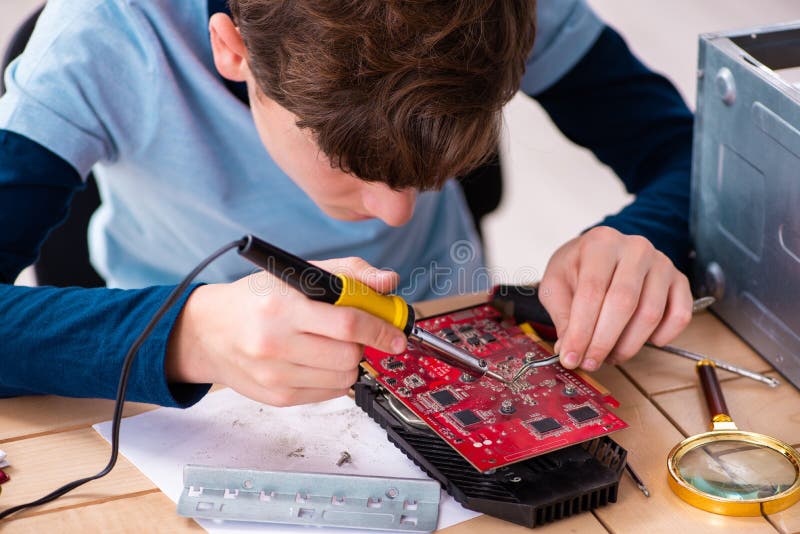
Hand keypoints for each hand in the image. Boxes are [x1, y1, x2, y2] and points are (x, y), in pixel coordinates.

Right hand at [166, 257, 406, 405]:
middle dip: (363, 344)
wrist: (209, 331)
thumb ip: (347, 273)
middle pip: (349, 355)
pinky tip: (317, 361)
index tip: (397, 334)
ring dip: (350, 362)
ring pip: (343, 378)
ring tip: (332, 345)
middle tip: (354, 333)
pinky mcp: (277, 396)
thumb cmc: (255, 299)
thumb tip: (388, 281)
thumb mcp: (296, 273)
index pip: (348, 323)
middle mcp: (275, 343)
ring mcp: (275, 374)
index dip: (381, 329)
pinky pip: (328, 393)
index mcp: (282, 306)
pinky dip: (334, 378)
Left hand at [539, 226, 691, 370]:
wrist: (600, 251)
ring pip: (650, 313)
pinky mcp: (679, 279)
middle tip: (590, 363)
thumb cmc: (577, 268)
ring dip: (628, 345)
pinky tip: (644, 341)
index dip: (581, 330)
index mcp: (601, 243)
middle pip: (623, 303)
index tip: (571, 357)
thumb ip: (562, 316)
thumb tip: (570, 350)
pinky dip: (663, 336)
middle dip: (604, 341)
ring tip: (609, 356)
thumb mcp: (555, 285)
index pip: (592, 291)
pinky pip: (680, 315)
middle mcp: (635, 248)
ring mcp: (661, 263)